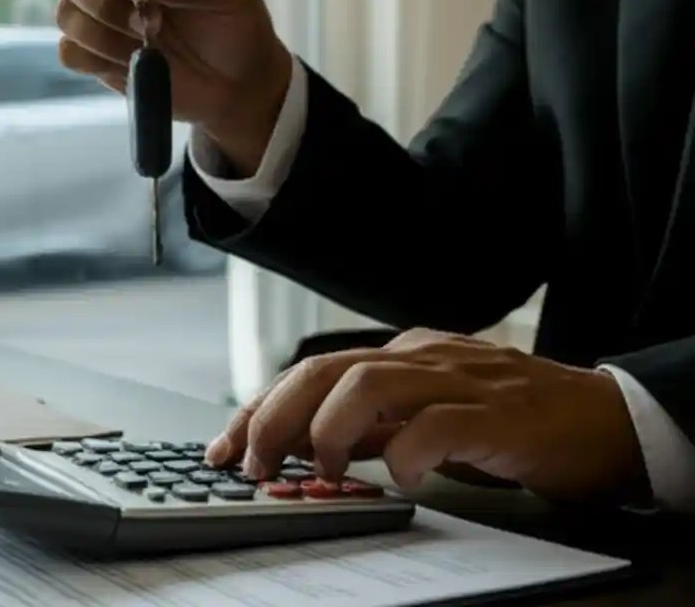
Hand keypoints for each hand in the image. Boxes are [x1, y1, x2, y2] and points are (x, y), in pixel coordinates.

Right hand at [55, 0, 292, 176]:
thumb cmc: (236, 26)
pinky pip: (69, 53)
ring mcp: (102, 17)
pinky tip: (130, 64)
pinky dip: (95, 60)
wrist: (236, 84)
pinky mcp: (97, 55)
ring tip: (146, 49)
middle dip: (102, 4)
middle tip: (146, 26)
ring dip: (103, 37)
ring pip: (66, 15)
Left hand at [205, 328, 649, 505]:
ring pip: (369, 383)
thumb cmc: (515, 421)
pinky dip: (406, 451)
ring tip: (315, 472)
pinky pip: (438, 424)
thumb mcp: (430, 417)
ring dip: (326, 430)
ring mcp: (461, 381)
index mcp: (404, 356)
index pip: (313, 370)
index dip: (261, 406)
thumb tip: (306, 451)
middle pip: (327, 368)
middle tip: (251, 462)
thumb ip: (375, 428)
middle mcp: (424, 358)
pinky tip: (399, 477)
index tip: (225, 445)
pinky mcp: (499, 413)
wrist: (607, 419)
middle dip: (275, 415)